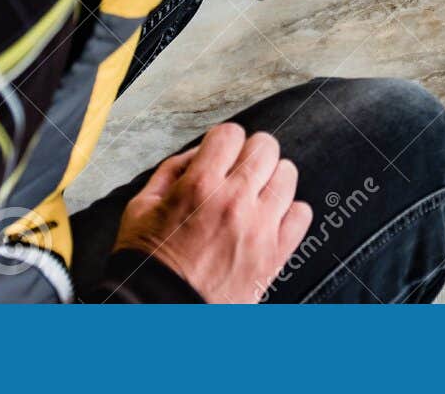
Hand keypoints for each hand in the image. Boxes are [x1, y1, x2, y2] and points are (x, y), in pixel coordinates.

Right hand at [112, 123, 311, 302]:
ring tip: (254, 194)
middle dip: (249, 153)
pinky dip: (289, 212)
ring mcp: (260, 228)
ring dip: (270, 179)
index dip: (223, 140)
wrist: (162, 311)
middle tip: (237, 170)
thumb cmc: (149, 263)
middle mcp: (234, 202)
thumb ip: (172, 170)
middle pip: (265, 147)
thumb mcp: (141, 206)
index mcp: (199, 186)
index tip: (219, 153)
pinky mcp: (275, 254)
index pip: (231, 134)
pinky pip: (302, 214)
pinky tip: (270, 218)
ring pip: (287, 174)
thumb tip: (199, 153)